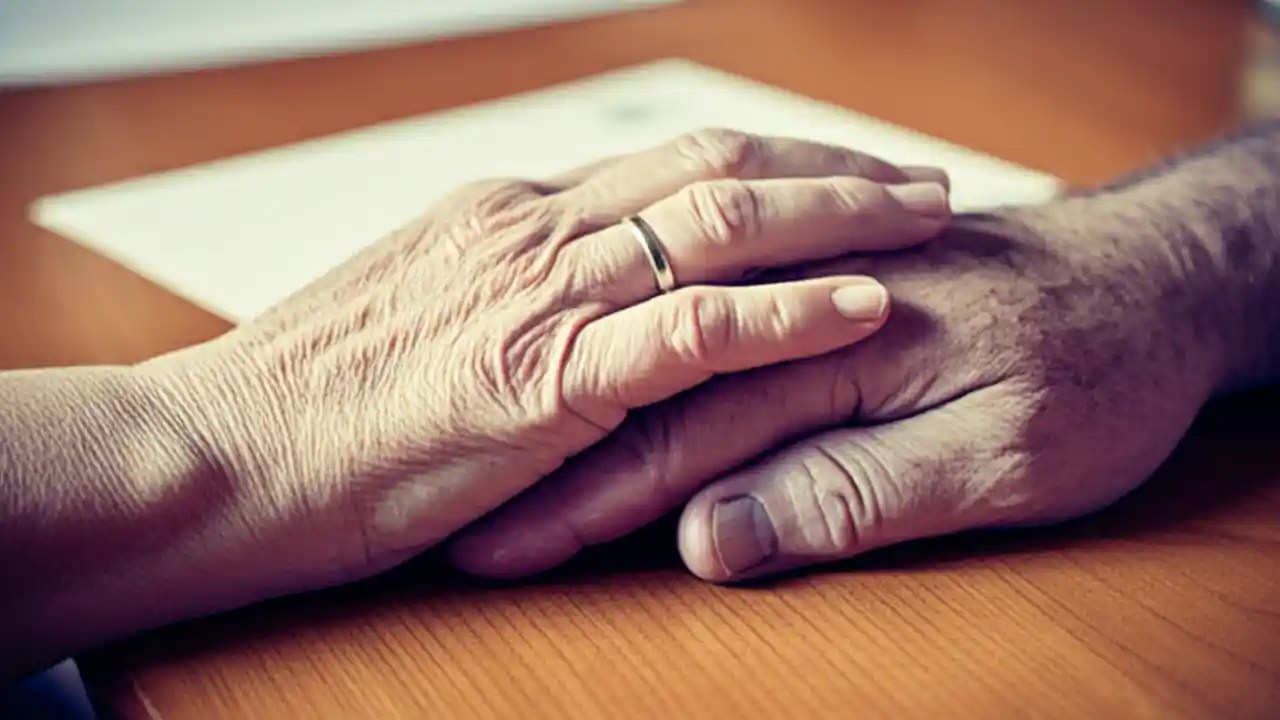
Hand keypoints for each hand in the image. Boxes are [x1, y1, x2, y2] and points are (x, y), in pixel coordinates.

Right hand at [136, 130, 950, 599]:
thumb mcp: (415, 320)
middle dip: (831, 166)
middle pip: (716, 166)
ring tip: (929, 219)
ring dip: (840, 214)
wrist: (217, 456)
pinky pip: (696, 326)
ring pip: (724, 223)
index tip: (838, 170)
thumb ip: (498, 298)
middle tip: (918, 178)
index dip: (768, 162)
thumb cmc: (306, 409)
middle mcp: (535, 230)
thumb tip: (562, 296)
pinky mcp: (544, 376)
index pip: (666, 163)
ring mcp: (542, 295)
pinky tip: (870, 304)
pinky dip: (792, 309)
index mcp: (507, 218)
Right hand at [448, 191, 1236, 580]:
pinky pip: (718, 322)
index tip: (508, 551)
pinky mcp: (828, 294)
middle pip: (652, 390)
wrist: (1162, 285)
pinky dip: (644, 381)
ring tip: (532, 471)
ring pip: (666, 350)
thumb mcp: (995, 462)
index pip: (675, 430)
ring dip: (594, 419)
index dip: (589, 502)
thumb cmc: (1099, 370)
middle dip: (564, 467)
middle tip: (488, 527)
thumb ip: (845, 495)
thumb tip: (709, 545)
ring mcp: (806, 288)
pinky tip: (629, 412)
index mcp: (830, 342)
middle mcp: (802, 297)